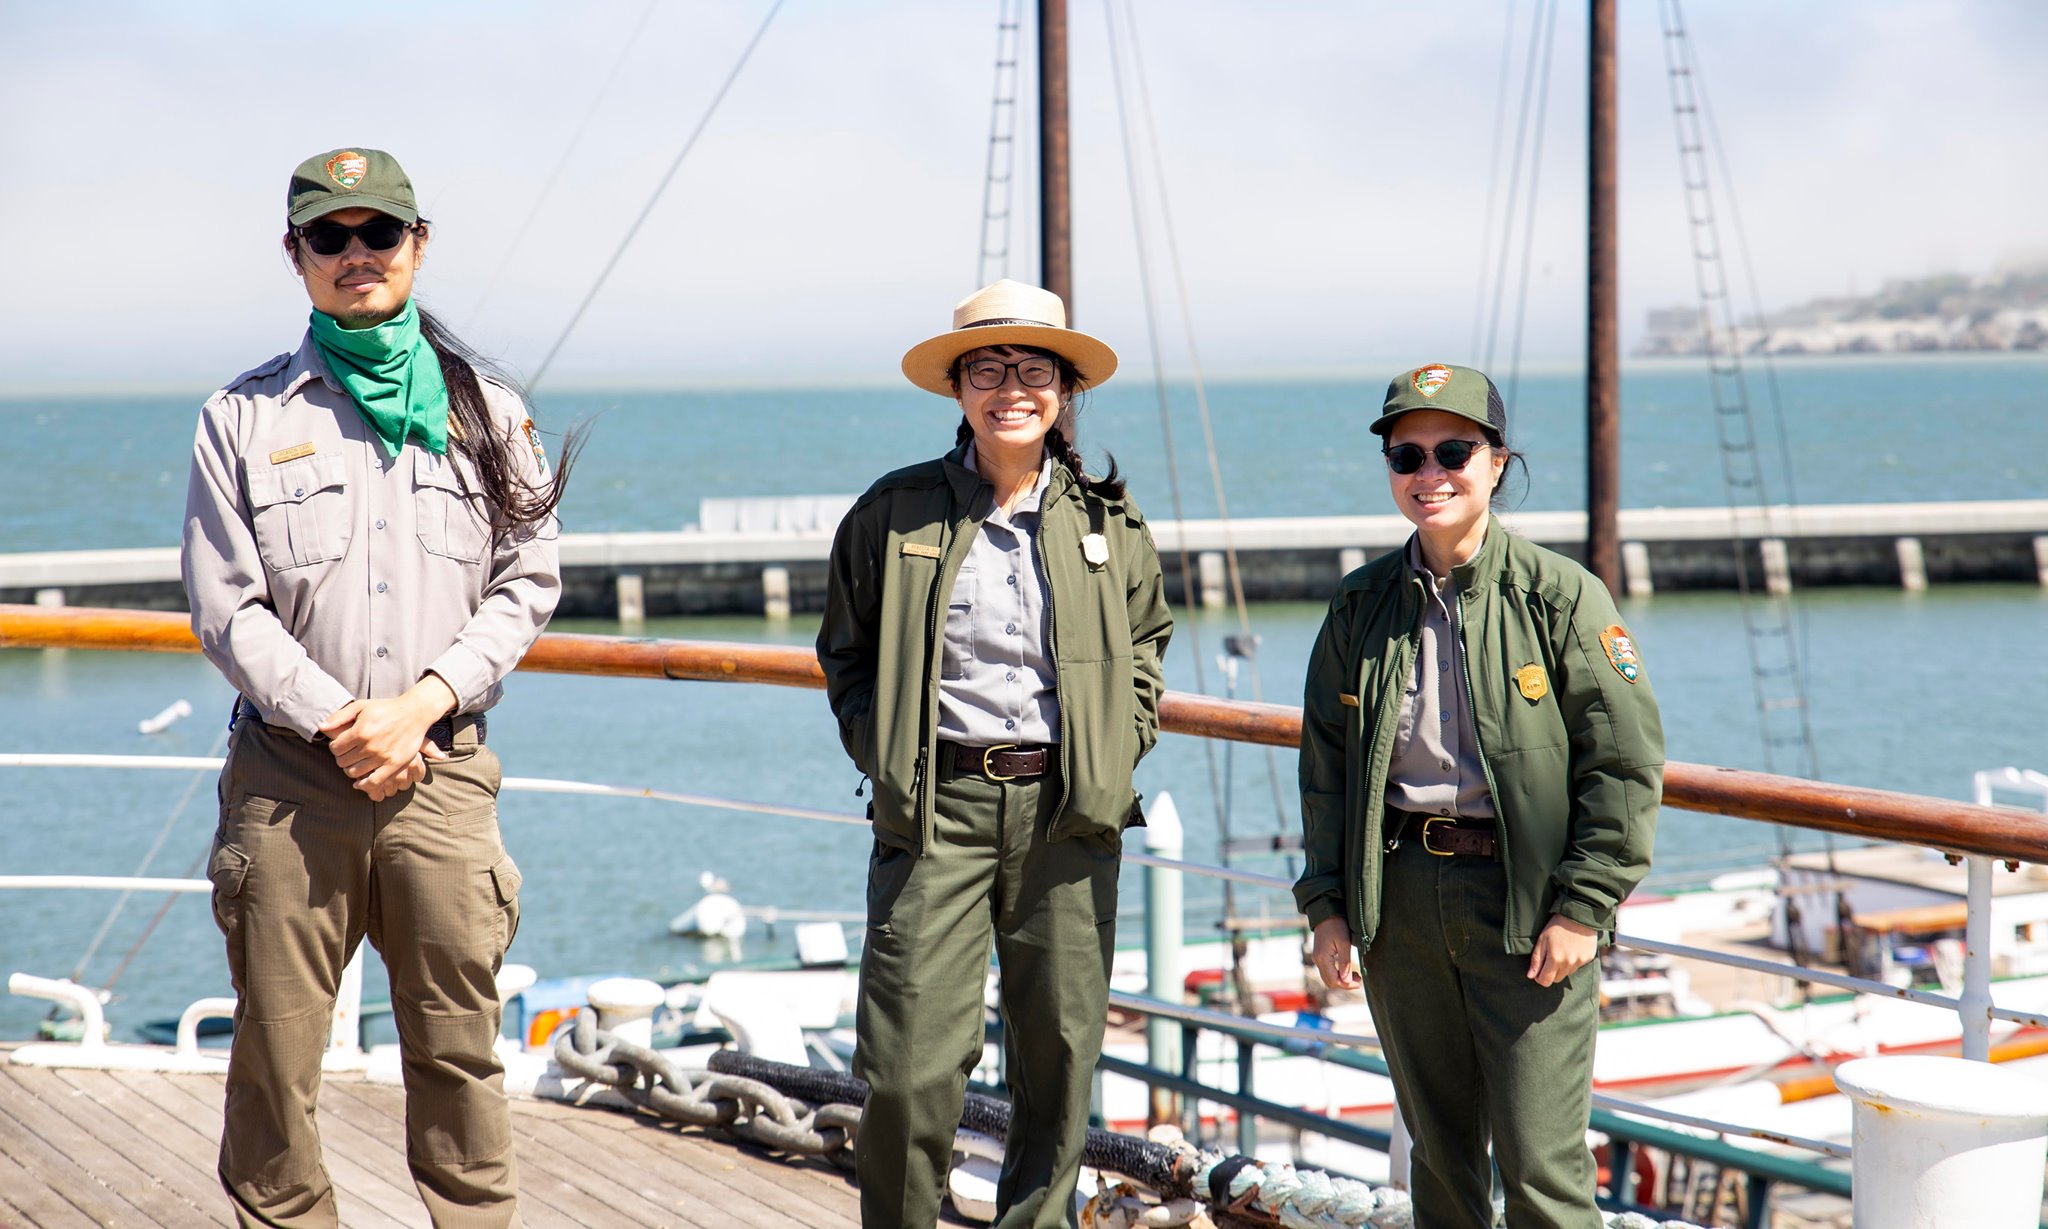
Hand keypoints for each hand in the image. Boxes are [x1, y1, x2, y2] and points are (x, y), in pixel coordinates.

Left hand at [320, 676, 456, 797]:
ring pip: (354, 772)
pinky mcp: (394, 765)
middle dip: (342, 758)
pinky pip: (374, 782)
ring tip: (356, 763)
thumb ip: (340, 716)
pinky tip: (360, 783)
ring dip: (351, 770)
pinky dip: (364, 785)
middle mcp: (370, 745)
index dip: (335, 747)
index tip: (342, 745)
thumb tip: (320, 727)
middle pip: (343, 761)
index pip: (335, 748)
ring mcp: (382, 756)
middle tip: (349, 754)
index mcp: (360, 731)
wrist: (415, 713)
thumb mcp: (362, 706)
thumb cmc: (386, 708)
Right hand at [1309, 916, 1360, 990]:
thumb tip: (1346, 981)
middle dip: (1345, 984)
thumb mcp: (1344, 943)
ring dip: (1341, 980)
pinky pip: (1327, 971)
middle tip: (1359, 980)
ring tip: (1355, 976)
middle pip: (1330, 982)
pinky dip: (1337, 975)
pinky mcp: (1319, 956)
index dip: (1347, 985)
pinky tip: (1347, 971)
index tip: (1360, 982)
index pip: (1334, 980)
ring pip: (1328, 978)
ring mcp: (1317, 958)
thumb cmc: (1337, 925)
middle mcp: (1317, 960)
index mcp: (1322, 958)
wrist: (1326, 913)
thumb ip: (1345, 963)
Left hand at [1527, 915, 1598, 986]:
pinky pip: (1577, 966)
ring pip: (1567, 973)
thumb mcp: (1542, 940)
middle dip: (1551, 972)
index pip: (1545, 981)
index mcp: (1555, 959)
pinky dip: (1572, 962)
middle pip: (1556, 979)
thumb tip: (1531, 976)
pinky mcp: (1588, 959)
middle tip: (1550, 958)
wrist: (1579, 916)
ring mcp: (1579, 962)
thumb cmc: (1557, 926)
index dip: (1539, 978)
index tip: (1538, 971)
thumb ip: (1536, 960)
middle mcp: (1568, 964)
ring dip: (1562, 967)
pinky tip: (1571, 949)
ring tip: (1561, 950)